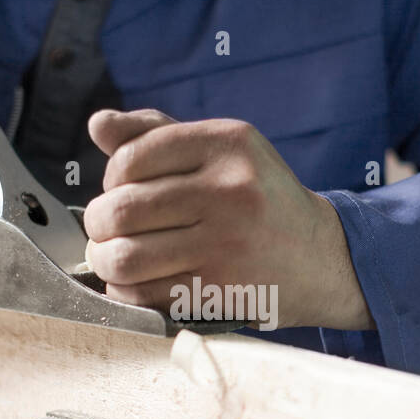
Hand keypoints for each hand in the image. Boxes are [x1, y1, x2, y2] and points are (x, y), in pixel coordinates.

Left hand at [82, 109, 372, 330]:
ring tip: (111, 257)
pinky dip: (125, 290)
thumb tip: (98, 124)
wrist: (321, 258)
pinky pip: (144, 294)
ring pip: (125, 257)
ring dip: (104, 260)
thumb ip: (158, 134)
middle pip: (120, 210)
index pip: (132, 157)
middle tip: (106, 230)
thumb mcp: (222, 152)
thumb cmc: (259, 199)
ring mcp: (227, 243)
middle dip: (99, 224)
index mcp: (228, 143)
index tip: (122, 190)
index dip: (112, 178)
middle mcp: (230, 190)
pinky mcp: (221, 290)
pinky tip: (135, 282)